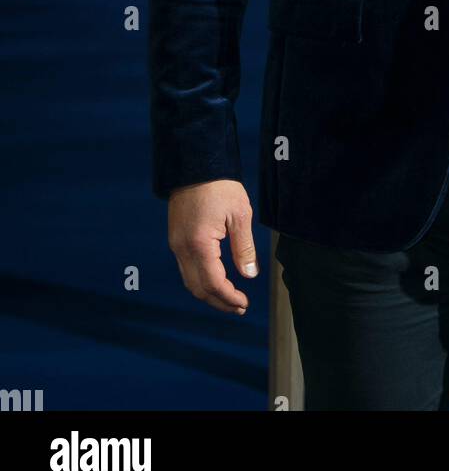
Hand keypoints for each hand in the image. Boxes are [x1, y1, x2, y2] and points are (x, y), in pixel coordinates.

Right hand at [167, 179, 259, 313]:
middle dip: (218, 301)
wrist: (195, 164)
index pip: (213, 283)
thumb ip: (244, 248)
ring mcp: (176, 244)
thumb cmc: (219, 186)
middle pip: (198, 288)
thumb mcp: (240, 215)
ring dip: (209, 293)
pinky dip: (201, 280)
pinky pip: (186, 268)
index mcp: (199, 244)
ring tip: (230, 298)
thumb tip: (249, 275)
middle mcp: (182, 248)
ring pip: (189, 281)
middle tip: (239, 307)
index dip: (229, 298)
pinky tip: (215, 280)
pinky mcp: (175, 238)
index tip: (244, 303)